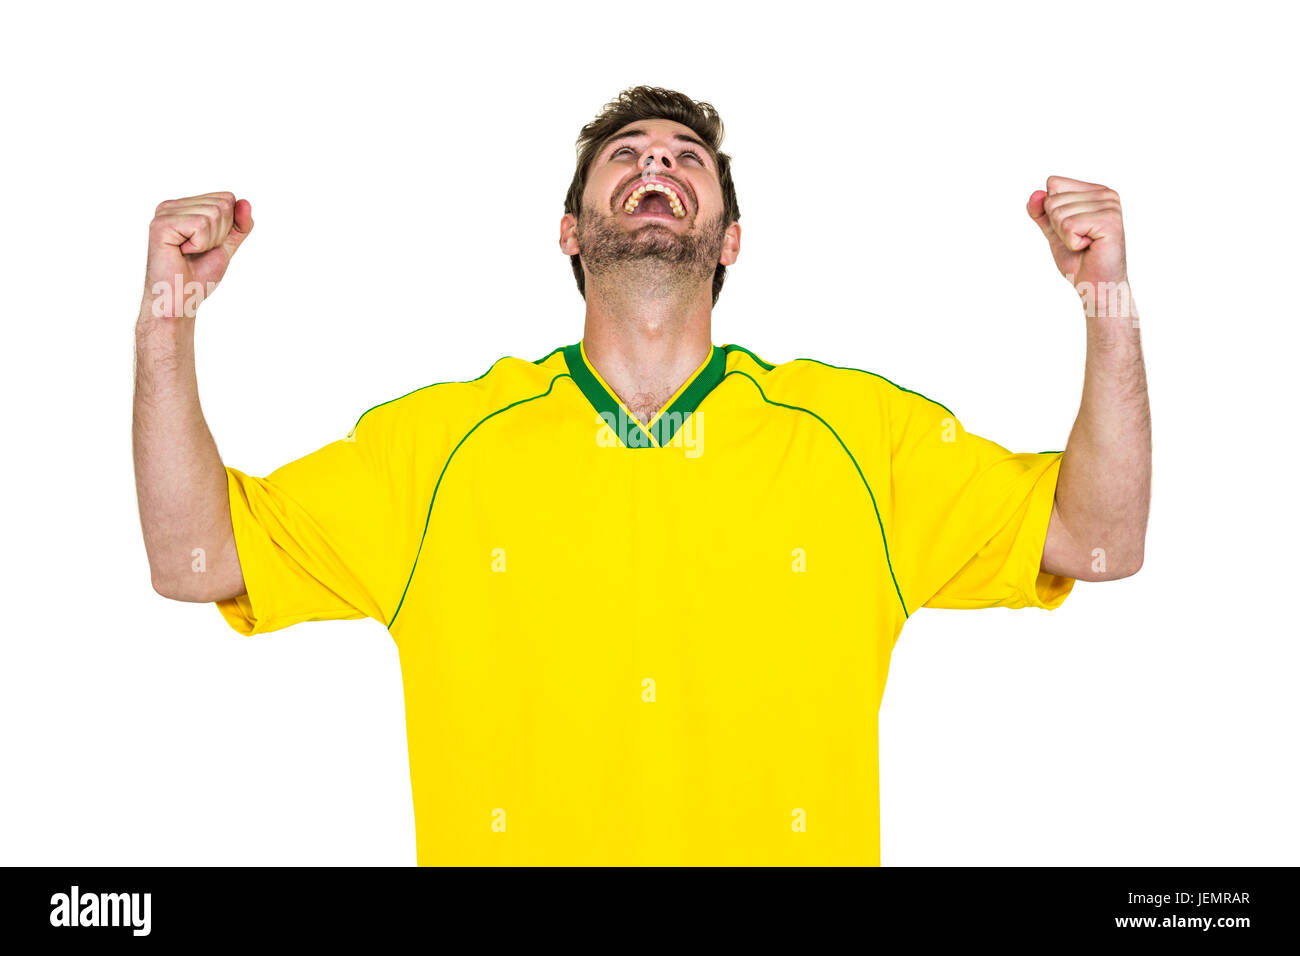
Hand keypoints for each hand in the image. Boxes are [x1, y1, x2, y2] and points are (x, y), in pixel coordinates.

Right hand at [143, 191, 252, 318]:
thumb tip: (245, 202)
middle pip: (222, 204)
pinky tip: (182, 252)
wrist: (182, 299)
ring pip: (213, 213)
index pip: (227, 198)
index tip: (208, 245)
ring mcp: (164, 213)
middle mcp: (172, 205)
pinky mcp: (161, 224)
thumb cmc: (198, 274)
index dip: (228, 227)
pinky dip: (200, 244)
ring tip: (189, 253)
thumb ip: (239, 224)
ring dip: (209, 241)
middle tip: (199, 251)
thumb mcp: (227, 245)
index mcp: (186, 206)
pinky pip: (200, 225)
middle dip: (220, 234)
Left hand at [1026, 176, 1127, 310]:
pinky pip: (1069, 226)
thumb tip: (1035, 194)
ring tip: (1085, 244)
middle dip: (1057, 227)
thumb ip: (1041, 212)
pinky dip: (1072, 243)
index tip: (1071, 229)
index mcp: (1094, 191)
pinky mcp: (1109, 220)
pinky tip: (1089, 247)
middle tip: (1079, 241)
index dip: (1051, 212)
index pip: (1053, 183)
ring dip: (1065, 237)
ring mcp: (1110, 206)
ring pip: (1059, 213)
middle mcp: (1105, 194)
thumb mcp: (1053, 231)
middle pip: (1053, 200)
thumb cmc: (1078, 259)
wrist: (1095, 285)